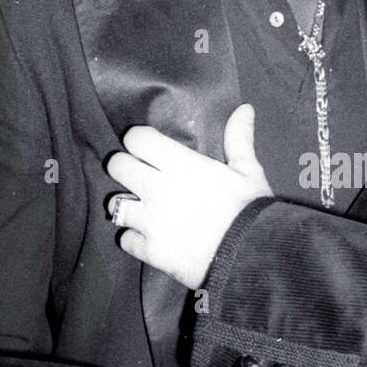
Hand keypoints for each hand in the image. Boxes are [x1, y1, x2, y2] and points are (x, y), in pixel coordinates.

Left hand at [106, 104, 271, 289]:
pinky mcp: (150, 250)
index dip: (140, 141)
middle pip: (117, 166)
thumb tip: (245, 108)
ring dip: (125, 206)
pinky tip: (148, 238)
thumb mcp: (249, 172)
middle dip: (126, 168)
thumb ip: (239, 140)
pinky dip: (134, 239)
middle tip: (140, 177)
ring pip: (114, 205)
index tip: (149, 148)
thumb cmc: (251, 210)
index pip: (137, 139)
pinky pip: (125, 239)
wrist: (252, 257)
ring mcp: (150, 221)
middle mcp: (157, 188)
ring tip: (141, 210)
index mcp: (180, 164)